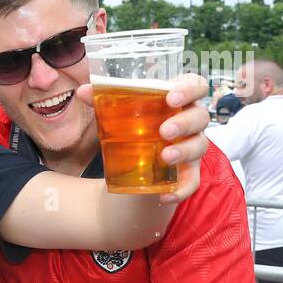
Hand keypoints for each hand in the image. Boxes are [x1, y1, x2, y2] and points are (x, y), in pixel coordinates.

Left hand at [74, 74, 209, 204]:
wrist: (138, 158)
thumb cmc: (136, 125)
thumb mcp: (120, 113)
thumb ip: (103, 101)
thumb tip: (82, 91)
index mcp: (178, 101)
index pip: (195, 86)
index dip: (189, 89)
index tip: (172, 97)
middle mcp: (190, 122)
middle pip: (200, 117)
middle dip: (184, 123)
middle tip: (164, 131)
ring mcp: (192, 147)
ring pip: (200, 146)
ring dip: (185, 151)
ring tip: (165, 157)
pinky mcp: (189, 172)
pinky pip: (193, 181)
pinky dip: (181, 189)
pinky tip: (165, 196)